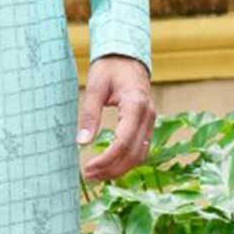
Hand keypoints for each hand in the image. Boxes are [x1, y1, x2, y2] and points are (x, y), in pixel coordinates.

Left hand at [77, 55, 154, 182]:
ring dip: (120, 168)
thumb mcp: (95, 87)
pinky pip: (141, 148)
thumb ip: (89, 115)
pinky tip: (110, 165)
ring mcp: (151, 120)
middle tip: (89, 176)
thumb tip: (81, 142)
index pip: (123, 142)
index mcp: (135, 105)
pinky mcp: (148, 124)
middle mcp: (148, 115)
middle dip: (112, 169)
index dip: (106, 159)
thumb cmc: (110, 68)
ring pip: (140, 155)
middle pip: (134, 154)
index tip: (87, 168)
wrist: (127, 56)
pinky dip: (127, 161)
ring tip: (96, 174)